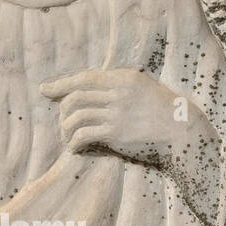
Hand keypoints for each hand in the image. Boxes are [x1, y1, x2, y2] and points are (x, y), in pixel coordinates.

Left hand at [41, 68, 180, 161]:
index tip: (45, 90)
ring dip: (66, 128)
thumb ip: (119, 85)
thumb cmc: (162, 111)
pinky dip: (74, 142)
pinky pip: (84, 134)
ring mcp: (116, 112)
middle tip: (62, 122)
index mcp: (123, 77)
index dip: (62, 84)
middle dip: (62, 110)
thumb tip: (92, 90)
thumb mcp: (142, 87)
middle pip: (76, 96)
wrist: (181, 130)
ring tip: (68, 137)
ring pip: (76, 116)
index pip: (85, 78)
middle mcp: (117, 91)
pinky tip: (75, 148)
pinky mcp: (116, 133)